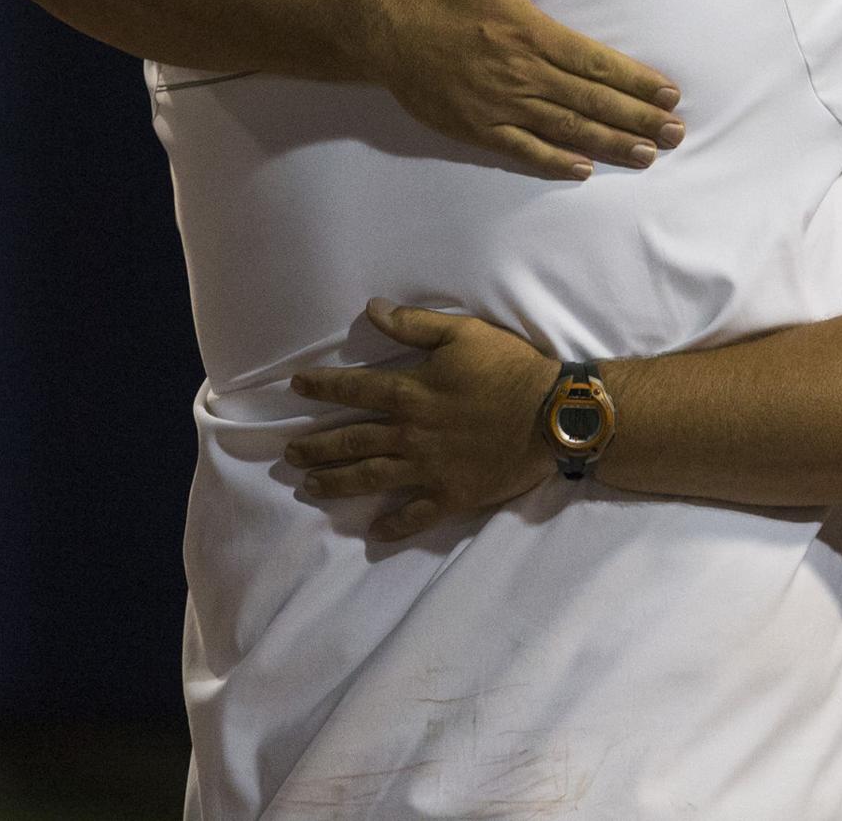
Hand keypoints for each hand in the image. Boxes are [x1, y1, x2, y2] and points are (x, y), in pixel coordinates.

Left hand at [286, 299, 560, 539]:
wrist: (551, 416)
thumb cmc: (508, 368)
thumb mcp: (463, 333)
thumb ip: (415, 323)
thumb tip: (372, 309)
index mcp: (411, 392)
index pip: (354, 388)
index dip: (322, 387)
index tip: (296, 387)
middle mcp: (410, 434)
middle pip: (352, 440)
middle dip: (317, 447)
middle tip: (290, 455)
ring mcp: (428, 468)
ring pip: (371, 478)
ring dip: (337, 483)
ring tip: (311, 488)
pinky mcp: (451, 495)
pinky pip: (415, 516)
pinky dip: (393, 527)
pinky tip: (374, 533)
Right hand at [356, 0, 684, 180]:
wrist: (386, 29)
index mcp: (532, 32)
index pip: (596, 62)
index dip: (637, 81)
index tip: (670, 93)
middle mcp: (522, 72)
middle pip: (591, 100)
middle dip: (638, 118)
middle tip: (676, 133)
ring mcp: (500, 104)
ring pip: (566, 128)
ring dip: (610, 143)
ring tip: (646, 155)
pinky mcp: (478, 128)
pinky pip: (523, 150)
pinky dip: (555, 161)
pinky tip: (584, 169)